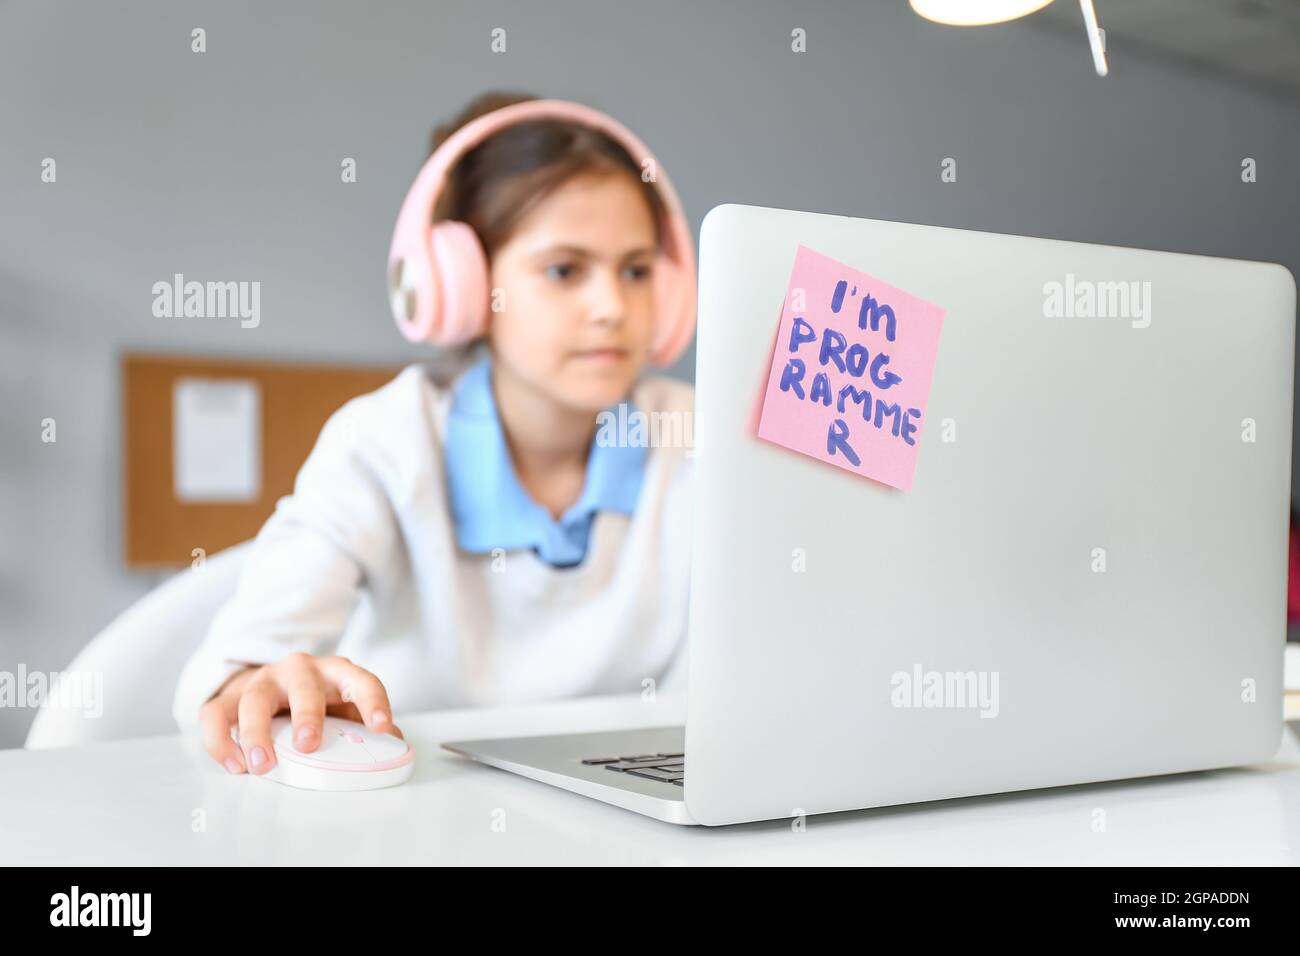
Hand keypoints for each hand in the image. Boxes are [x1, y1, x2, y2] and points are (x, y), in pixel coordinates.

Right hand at [198, 653, 403, 774]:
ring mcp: (262, 680)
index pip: (360, 680)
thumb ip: (363, 722)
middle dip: (306, 714)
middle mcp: (298, 670)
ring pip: (254, 697)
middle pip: (303, 684)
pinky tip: (234, 765)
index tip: (382, 727)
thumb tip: (392, 745)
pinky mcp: (231, 696)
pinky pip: (216, 713)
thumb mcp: (343, 706)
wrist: (272, 683)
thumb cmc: (316, 699)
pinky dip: (221, 740)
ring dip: (257, 732)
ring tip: (262, 765)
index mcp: (335, 672)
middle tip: (308, 744)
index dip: (374, 702)